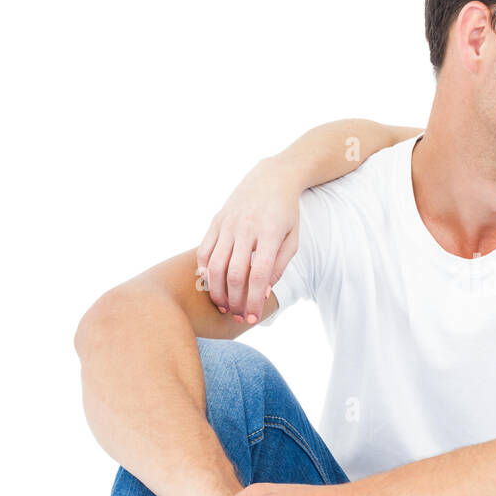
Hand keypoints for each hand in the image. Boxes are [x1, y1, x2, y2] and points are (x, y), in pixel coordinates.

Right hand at [195, 157, 302, 325]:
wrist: (272, 178)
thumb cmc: (286, 212)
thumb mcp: (292, 238)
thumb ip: (278, 266)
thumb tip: (262, 292)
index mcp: (268, 233)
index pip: (258, 275)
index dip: (253, 300)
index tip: (252, 318)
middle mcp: (245, 228)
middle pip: (234, 274)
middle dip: (235, 301)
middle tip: (238, 317)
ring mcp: (228, 224)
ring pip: (214, 264)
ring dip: (217, 291)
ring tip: (224, 306)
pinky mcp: (216, 221)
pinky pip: (203, 250)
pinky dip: (203, 270)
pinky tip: (209, 284)